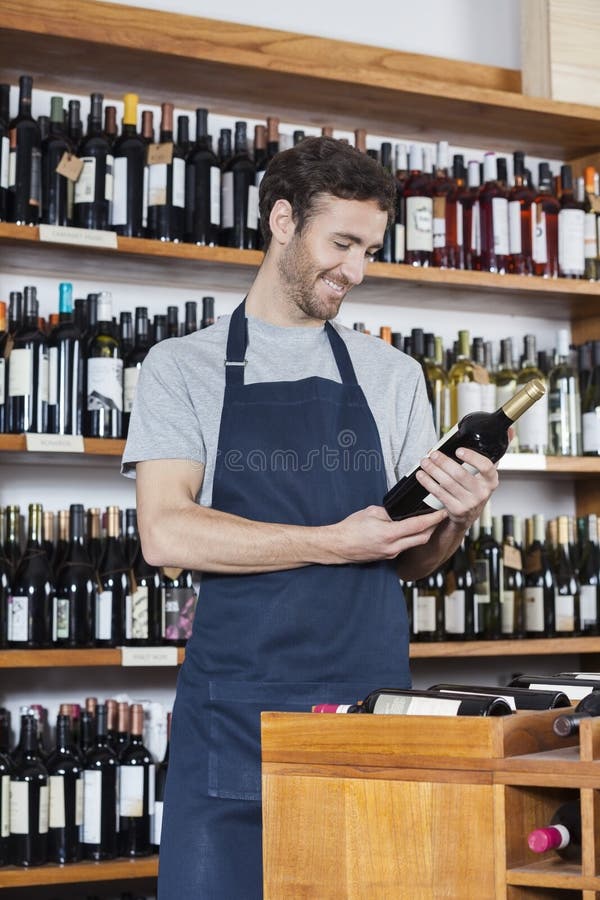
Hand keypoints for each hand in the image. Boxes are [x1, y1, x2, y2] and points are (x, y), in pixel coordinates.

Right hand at [330, 505, 446, 563]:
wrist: (338, 546)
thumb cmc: (350, 528)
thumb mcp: (371, 512)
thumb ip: (390, 513)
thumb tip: (401, 513)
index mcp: (389, 534)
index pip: (418, 525)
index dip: (433, 518)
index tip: (442, 512)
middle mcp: (393, 547)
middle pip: (422, 538)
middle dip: (434, 527)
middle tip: (439, 515)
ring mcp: (391, 554)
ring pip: (415, 543)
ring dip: (424, 533)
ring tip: (429, 521)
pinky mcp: (388, 557)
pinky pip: (405, 547)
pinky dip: (412, 538)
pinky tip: (412, 530)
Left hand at [415, 447, 497, 528]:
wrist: (468, 516)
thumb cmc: (473, 491)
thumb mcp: (482, 478)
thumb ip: (479, 461)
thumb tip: (475, 439)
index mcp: (490, 481)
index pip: (486, 467)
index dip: (472, 457)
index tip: (458, 450)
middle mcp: (482, 492)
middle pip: (460, 474)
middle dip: (443, 462)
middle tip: (433, 454)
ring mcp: (470, 503)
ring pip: (447, 483)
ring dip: (433, 470)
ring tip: (425, 462)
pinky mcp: (456, 510)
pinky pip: (439, 493)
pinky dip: (428, 482)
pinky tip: (422, 475)